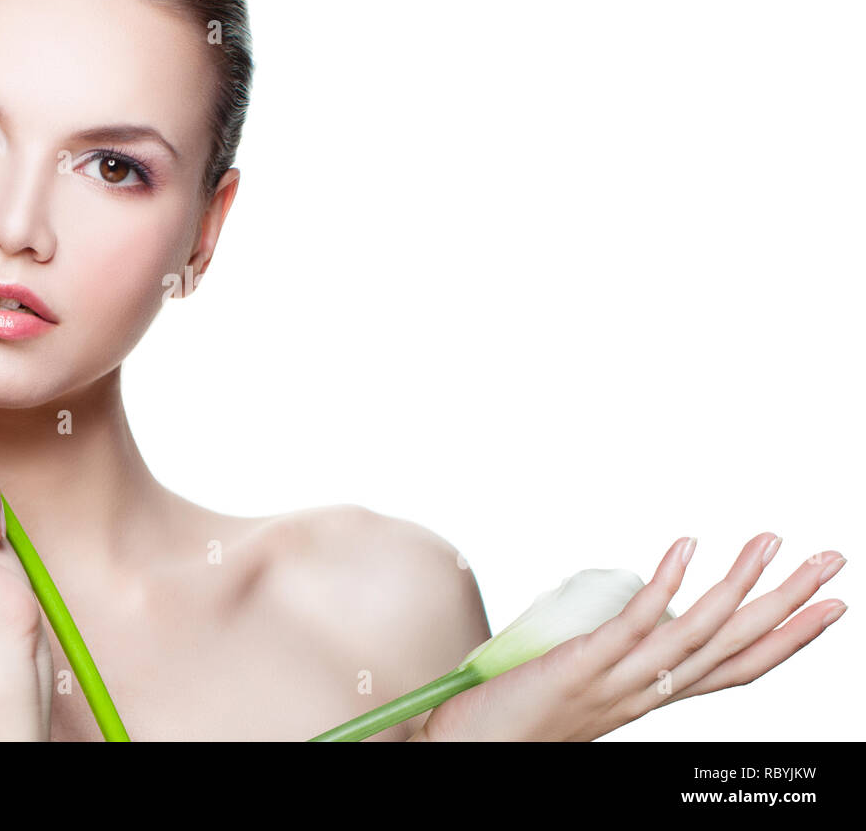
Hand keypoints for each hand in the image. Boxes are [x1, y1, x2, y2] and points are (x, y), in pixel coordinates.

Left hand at [420, 532, 846, 740]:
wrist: (464, 752)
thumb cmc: (512, 716)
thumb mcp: (581, 684)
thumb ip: (610, 656)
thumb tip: (631, 618)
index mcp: (650, 697)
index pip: (735, 669)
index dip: (786, 639)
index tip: (828, 606)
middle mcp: (644, 694)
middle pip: (733, 648)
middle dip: (788, 604)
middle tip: (833, 561)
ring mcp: (616, 682)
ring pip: (696, 634)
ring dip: (739, 584)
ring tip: (770, 540)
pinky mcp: (581, 666)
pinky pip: (633, 624)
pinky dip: (664, 584)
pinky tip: (685, 545)